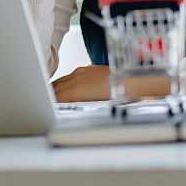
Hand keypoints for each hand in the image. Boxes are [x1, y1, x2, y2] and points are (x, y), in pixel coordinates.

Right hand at [52, 66, 171, 102]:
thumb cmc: (127, 97)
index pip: (55, 98)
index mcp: (79, 88)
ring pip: (61, 82)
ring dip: (55, 92)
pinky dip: (64, 87)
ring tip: (50, 102)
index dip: (47, 105)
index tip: (43, 112)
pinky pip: (70, 78)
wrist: (142, 81)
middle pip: (55, 88)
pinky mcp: (89, 69)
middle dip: (48, 98)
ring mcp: (83, 71)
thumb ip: (79, 111)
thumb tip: (68, 116)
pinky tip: (66, 94)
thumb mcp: (100, 109)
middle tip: (42, 109)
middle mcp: (79, 77)